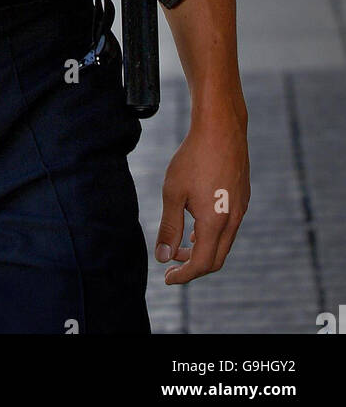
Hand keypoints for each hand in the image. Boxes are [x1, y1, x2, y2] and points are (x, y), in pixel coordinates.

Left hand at [155, 106, 249, 283]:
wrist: (220, 128)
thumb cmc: (193, 158)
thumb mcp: (173, 192)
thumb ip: (169, 227)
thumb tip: (163, 257)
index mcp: (215, 223)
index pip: (202, 264)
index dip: (183, 275)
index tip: (167, 277)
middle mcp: (233, 220)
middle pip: (216, 259)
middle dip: (193, 266)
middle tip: (172, 264)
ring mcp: (241, 208)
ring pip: (224, 243)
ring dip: (203, 249)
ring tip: (182, 245)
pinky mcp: (243, 196)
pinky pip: (229, 227)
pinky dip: (213, 234)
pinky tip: (197, 224)